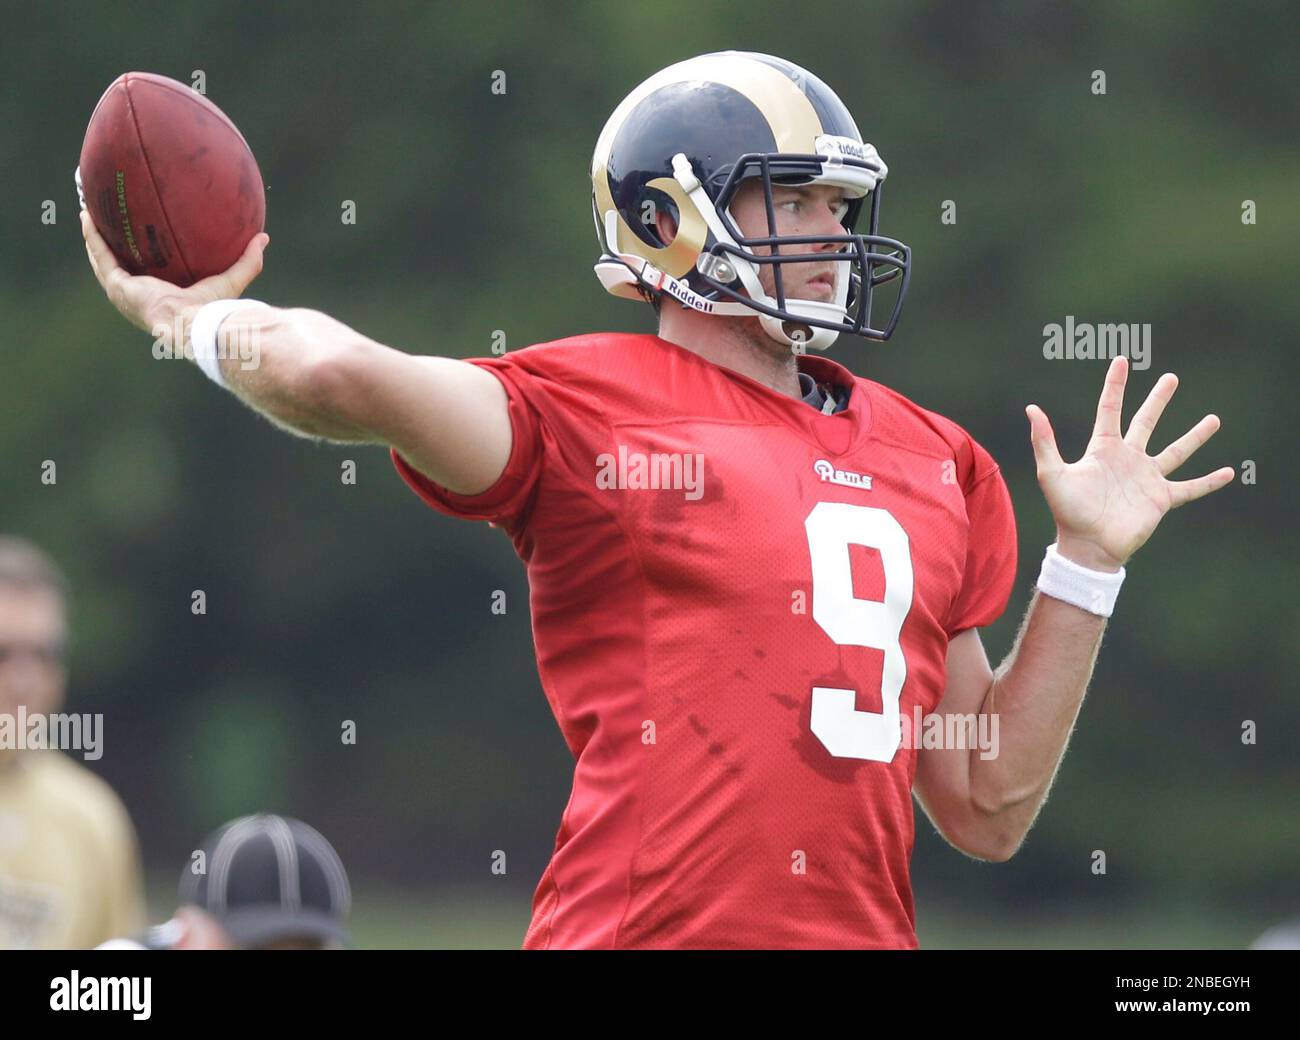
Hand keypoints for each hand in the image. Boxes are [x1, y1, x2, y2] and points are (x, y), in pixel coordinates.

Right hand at [80, 208, 268, 334]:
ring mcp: (125, 295)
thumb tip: (263, 237)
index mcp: (161, 299)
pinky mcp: (119, 288)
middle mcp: (139, 299)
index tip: (137, 240)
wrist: (196, 324)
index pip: (147, 277)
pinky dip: (93, 237)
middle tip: (105, 222)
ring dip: (94, 237)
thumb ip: (248, 260)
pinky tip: (89, 216)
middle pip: (118, 266)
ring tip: (89, 214)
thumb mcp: (232, 279)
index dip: (139, 259)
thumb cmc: (214, 309)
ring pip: (103, 260)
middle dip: (110, 244)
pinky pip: (102, 256)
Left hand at [1025, 356, 1233, 571]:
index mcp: (1103, 449)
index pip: (1110, 409)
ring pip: (1176, 451)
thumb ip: (1044, 441)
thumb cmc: (1067, 512)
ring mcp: (1147, 478)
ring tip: (1214, 419)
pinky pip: (1190, 487)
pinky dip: (1209, 481)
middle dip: (1158, 400)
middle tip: (1171, 378)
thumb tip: (1031, 408)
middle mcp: (1128, 459)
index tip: (1121, 360)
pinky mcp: (1161, 499)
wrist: (1088, 546)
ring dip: (1195, 435)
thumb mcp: (1052, 473)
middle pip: (1146, 422)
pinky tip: (1229, 472)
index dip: (1115, 386)